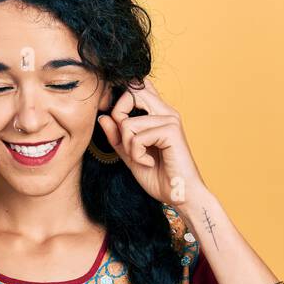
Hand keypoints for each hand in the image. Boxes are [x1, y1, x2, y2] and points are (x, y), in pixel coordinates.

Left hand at [96, 78, 208, 217]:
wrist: (180, 195)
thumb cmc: (160, 177)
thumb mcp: (130, 155)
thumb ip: (117, 136)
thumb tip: (103, 117)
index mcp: (158, 113)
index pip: (137, 88)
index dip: (121, 102)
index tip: (119, 126)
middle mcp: (165, 111)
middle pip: (131, 94)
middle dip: (119, 119)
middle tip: (128, 143)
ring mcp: (170, 119)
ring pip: (128, 122)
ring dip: (128, 147)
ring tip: (141, 158)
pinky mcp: (171, 130)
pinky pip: (137, 138)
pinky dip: (137, 155)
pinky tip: (149, 163)